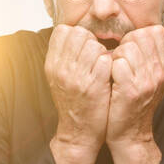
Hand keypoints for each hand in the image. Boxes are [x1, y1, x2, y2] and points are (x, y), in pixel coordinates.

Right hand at [45, 24, 110, 152]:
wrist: (79, 132)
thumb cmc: (73, 102)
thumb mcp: (59, 77)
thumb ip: (63, 55)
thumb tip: (72, 33)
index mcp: (52, 64)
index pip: (63, 31)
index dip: (77, 34)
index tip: (83, 47)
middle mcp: (62, 69)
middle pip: (79, 34)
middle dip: (92, 40)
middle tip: (96, 56)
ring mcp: (78, 77)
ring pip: (94, 45)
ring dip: (103, 52)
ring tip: (102, 65)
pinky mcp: (95, 86)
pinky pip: (105, 60)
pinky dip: (111, 63)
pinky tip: (109, 73)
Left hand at [107, 25, 163, 148]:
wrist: (130, 134)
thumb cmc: (135, 105)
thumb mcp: (151, 79)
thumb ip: (150, 57)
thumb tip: (140, 33)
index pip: (157, 31)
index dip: (140, 34)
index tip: (132, 49)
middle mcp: (160, 73)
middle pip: (141, 35)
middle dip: (125, 42)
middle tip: (120, 59)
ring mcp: (147, 82)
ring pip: (127, 47)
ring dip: (115, 55)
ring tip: (114, 70)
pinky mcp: (130, 90)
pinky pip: (117, 63)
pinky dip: (108, 67)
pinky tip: (109, 78)